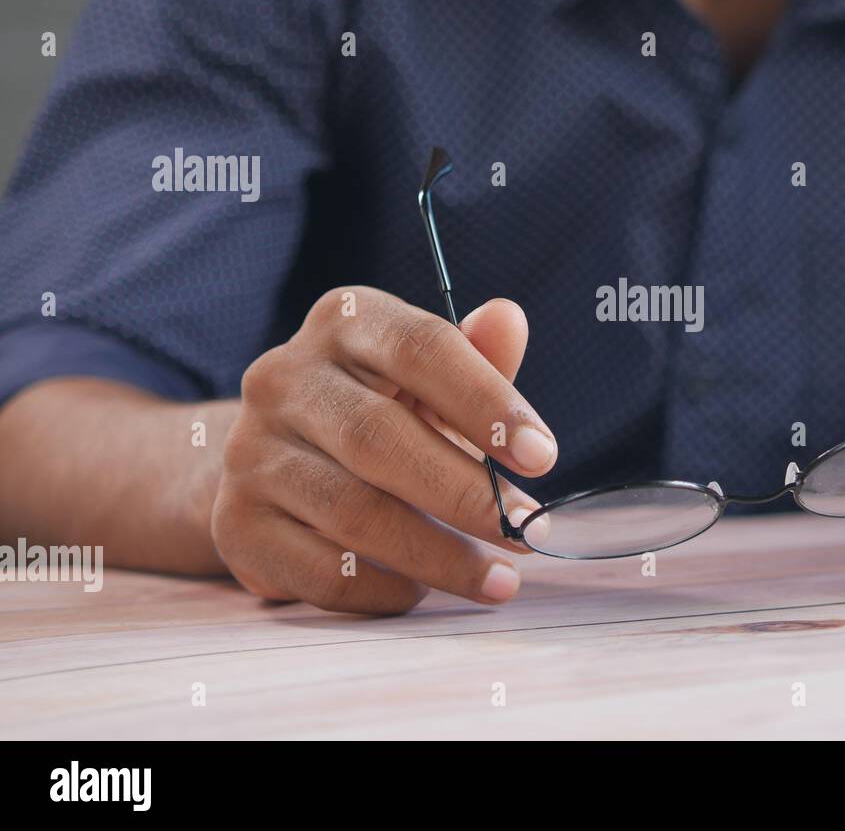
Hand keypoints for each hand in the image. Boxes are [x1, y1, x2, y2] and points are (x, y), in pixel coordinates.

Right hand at [211, 287, 556, 613]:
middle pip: (381, 437)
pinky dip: (382, 588)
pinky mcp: (236, 523)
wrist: (278, 458)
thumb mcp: (432, 377)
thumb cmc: (383, 407)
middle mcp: (284, 377)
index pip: (422, 348)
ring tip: (499, 578)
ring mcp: (252, 451)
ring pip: (353, 511)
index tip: (543, 457)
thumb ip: (478, 356)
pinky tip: (423, 591)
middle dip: (466, 492)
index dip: (487, 402)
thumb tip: (508, 319)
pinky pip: (320, 569)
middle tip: (525, 529)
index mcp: (345, 322)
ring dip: (438, 554)